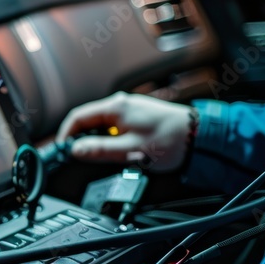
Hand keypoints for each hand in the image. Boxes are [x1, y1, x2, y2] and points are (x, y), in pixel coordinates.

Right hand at [56, 92, 194, 171]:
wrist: (200, 136)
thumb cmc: (171, 140)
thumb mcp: (130, 150)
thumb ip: (99, 150)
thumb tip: (75, 150)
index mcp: (116, 107)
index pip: (77, 117)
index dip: (66, 135)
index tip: (63, 151)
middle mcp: (121, 104)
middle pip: (88, 121)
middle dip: (81, 139)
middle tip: (81, 159)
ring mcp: (130, 109)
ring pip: (101, 125)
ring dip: (97, 141)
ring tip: (105, 157)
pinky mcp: (138, 117)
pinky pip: (114, 126)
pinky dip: (110, 139)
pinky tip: (119, 152)